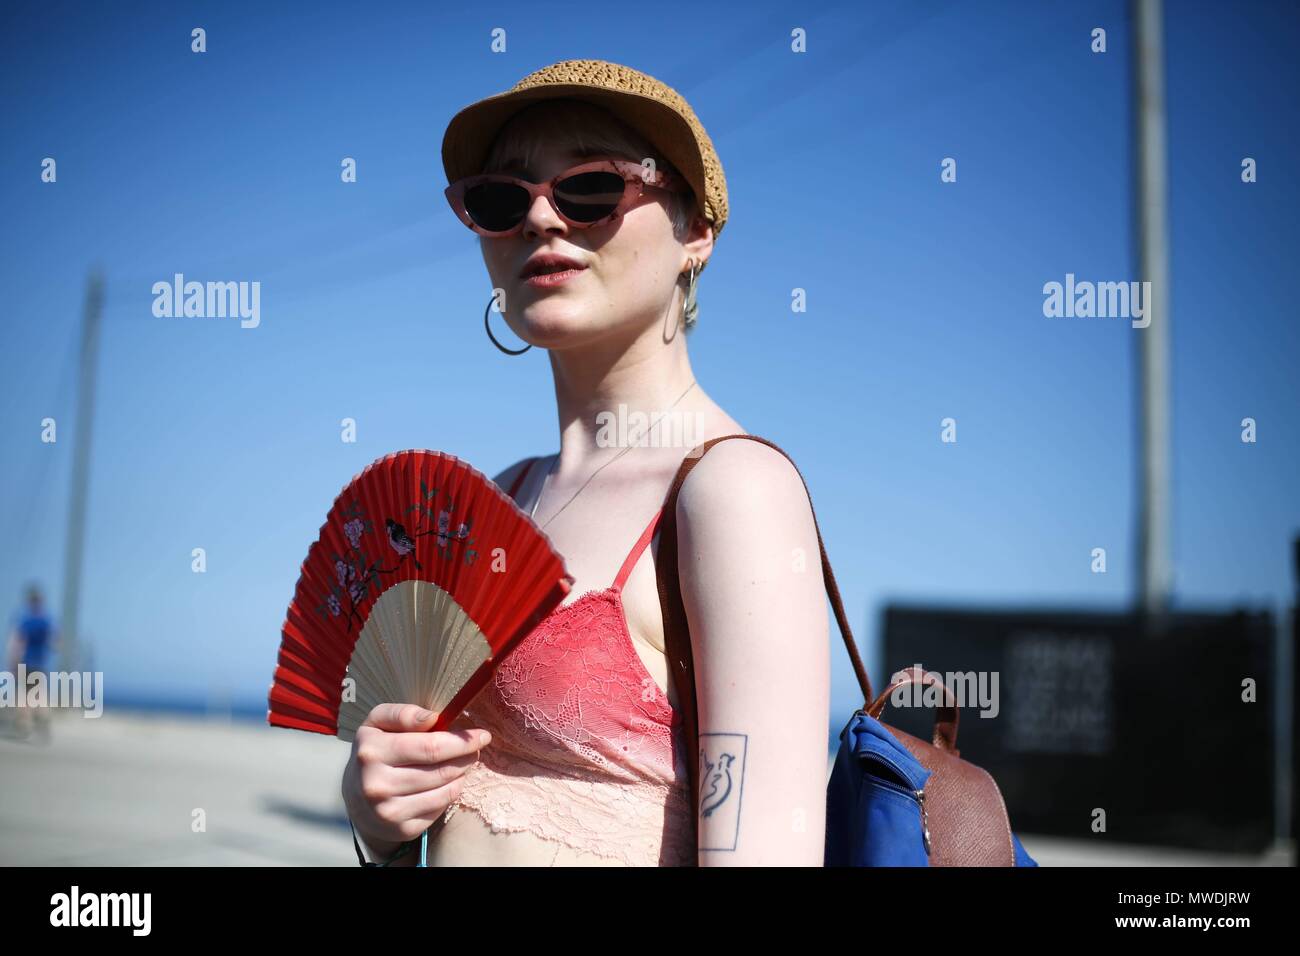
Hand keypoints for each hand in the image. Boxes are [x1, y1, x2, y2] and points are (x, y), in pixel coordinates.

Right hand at [341, 703, 491, 859]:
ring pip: (445, 790)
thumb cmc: (374, 751)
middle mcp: (377, 785)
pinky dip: (451, 792)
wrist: (357, 798)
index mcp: (371, 752)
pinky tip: (448, 782)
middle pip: (442, 770)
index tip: (482, 734)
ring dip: (462, 773)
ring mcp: (389, 811)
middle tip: (476, 748)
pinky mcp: (402, 829)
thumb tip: (433, 718)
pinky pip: (441, 808)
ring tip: (463, 762)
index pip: (430, 747)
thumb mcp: (378, 723)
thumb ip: (403, 714)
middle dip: (467, 756)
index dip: (462, 741)